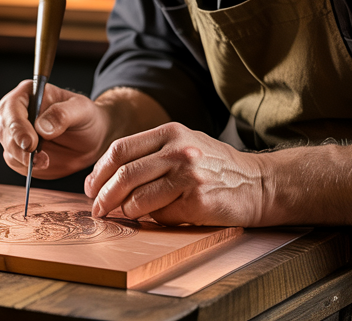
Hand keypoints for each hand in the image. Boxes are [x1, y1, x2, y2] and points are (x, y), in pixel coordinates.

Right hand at [0, 81, 111, 179]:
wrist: (92, 138)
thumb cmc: (86, 117)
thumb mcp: (82, 110)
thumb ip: (63, 114)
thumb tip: (41, 128)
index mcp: (28, 94)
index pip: (11, 107)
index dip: (17, 126)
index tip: (30, 143)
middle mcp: (16, 113)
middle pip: (5, 130)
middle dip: (19, 147)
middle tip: (40, 158)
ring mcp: (16, 134)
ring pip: (8, 149)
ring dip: (24, 159)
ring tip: (47, 162)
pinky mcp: (20, 153)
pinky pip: (16, 162)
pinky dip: (27, 167)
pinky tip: (44, 164)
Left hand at [84, 122, 266, 226]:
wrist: (259, 183)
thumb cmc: (217, 168)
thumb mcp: (185, 146)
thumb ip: (151, 155)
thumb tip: (108, 178)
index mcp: (170, 132)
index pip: (120, 149)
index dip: (99, 171)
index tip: (92, 187)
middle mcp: (178, 149)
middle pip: (123, 173)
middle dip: (103, 194)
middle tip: (97, 208)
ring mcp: (188, 174)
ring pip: (137, 195)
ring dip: (121, 210)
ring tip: (117, 215)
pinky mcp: (196, 199)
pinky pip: (159, 213)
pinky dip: (148, 219)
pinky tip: (148, 219)